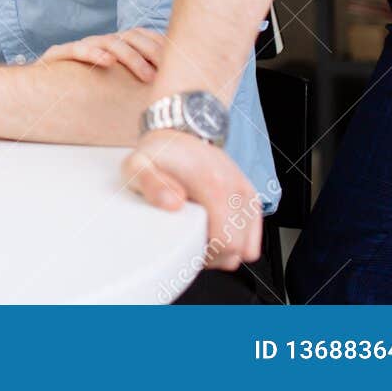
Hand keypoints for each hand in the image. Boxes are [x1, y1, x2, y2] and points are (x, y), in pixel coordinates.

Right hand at [40, 27, 164, 82]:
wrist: (32, 94)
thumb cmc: (76, 93)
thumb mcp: (111, 88)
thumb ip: (132, 84)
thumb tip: (167, 92)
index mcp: (113, 47)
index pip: (141, 36)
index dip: (159, 45)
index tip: (177, 62)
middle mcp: (97, 43)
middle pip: (130, 36)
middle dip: (151, 53)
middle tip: (164, 74)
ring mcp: (79, 47)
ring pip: (108, 42)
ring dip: (130, 56)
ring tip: (146, 74)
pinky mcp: (57, 55)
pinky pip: (75, 49)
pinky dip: (92, 53)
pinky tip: (106, 62)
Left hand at [122, 129, 262, 269]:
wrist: (176, 135)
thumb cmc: (158, 155)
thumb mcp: (139, 166)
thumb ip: (151, 185)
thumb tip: (173, 204)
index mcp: (213, 183)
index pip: (226, 243)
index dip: (206, 255)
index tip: (187, 247)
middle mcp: (235, 187)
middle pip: (237, 250)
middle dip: (214, 255)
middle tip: (189, 240)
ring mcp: (245, 192)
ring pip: (247, 247)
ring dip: (225, 249)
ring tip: (199, 233)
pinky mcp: (250, 197)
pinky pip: (252, 237)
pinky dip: (236, 241)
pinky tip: (214, 229)